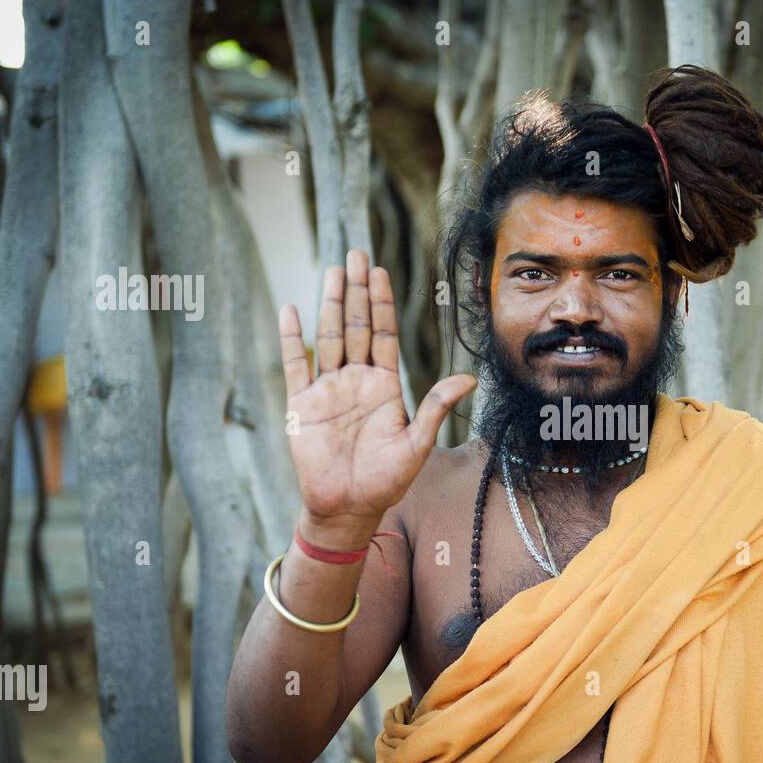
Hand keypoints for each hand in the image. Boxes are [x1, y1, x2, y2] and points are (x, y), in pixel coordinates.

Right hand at [279, 250, 475, 544]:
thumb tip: (470, 378)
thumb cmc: (386, 480)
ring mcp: (328, 389)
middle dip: (357, 290)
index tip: (380, 270)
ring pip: (329, 336)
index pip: (384, 334)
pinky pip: (297, 364)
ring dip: (330, 303)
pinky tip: (292, 310)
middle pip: (357, 326)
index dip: (382, 302)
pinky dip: (293, 338)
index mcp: (385, 386)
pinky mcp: (302, 404)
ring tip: (332, 270)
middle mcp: (356, 380)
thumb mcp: (417, 442)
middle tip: (356, 253)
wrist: (348, 508)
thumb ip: (437, 406)